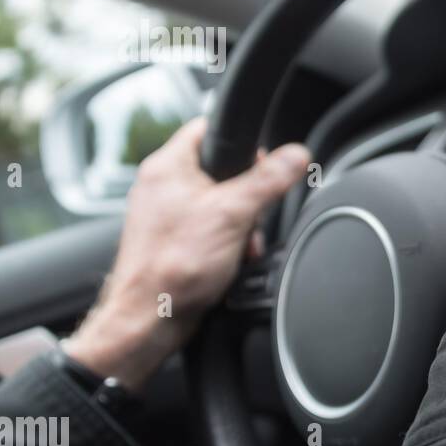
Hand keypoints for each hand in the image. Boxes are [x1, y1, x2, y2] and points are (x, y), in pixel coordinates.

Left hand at [66, 118, 309, 391]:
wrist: (150, 317)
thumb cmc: (173, 267)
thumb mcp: (234, 214)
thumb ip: (267, 180)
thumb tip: (296, 154)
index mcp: (168, 166)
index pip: (209, 128)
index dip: (241, 141)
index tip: (262, 161)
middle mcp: (162, 186)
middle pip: (222, 170)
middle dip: (248, 196)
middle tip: (251, 216)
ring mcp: (166, 214)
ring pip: (221, 202)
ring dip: (242, 224)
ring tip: (242, 244)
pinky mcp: (174, 240)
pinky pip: (212, 228)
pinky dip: (228, 241)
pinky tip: (232, 258)